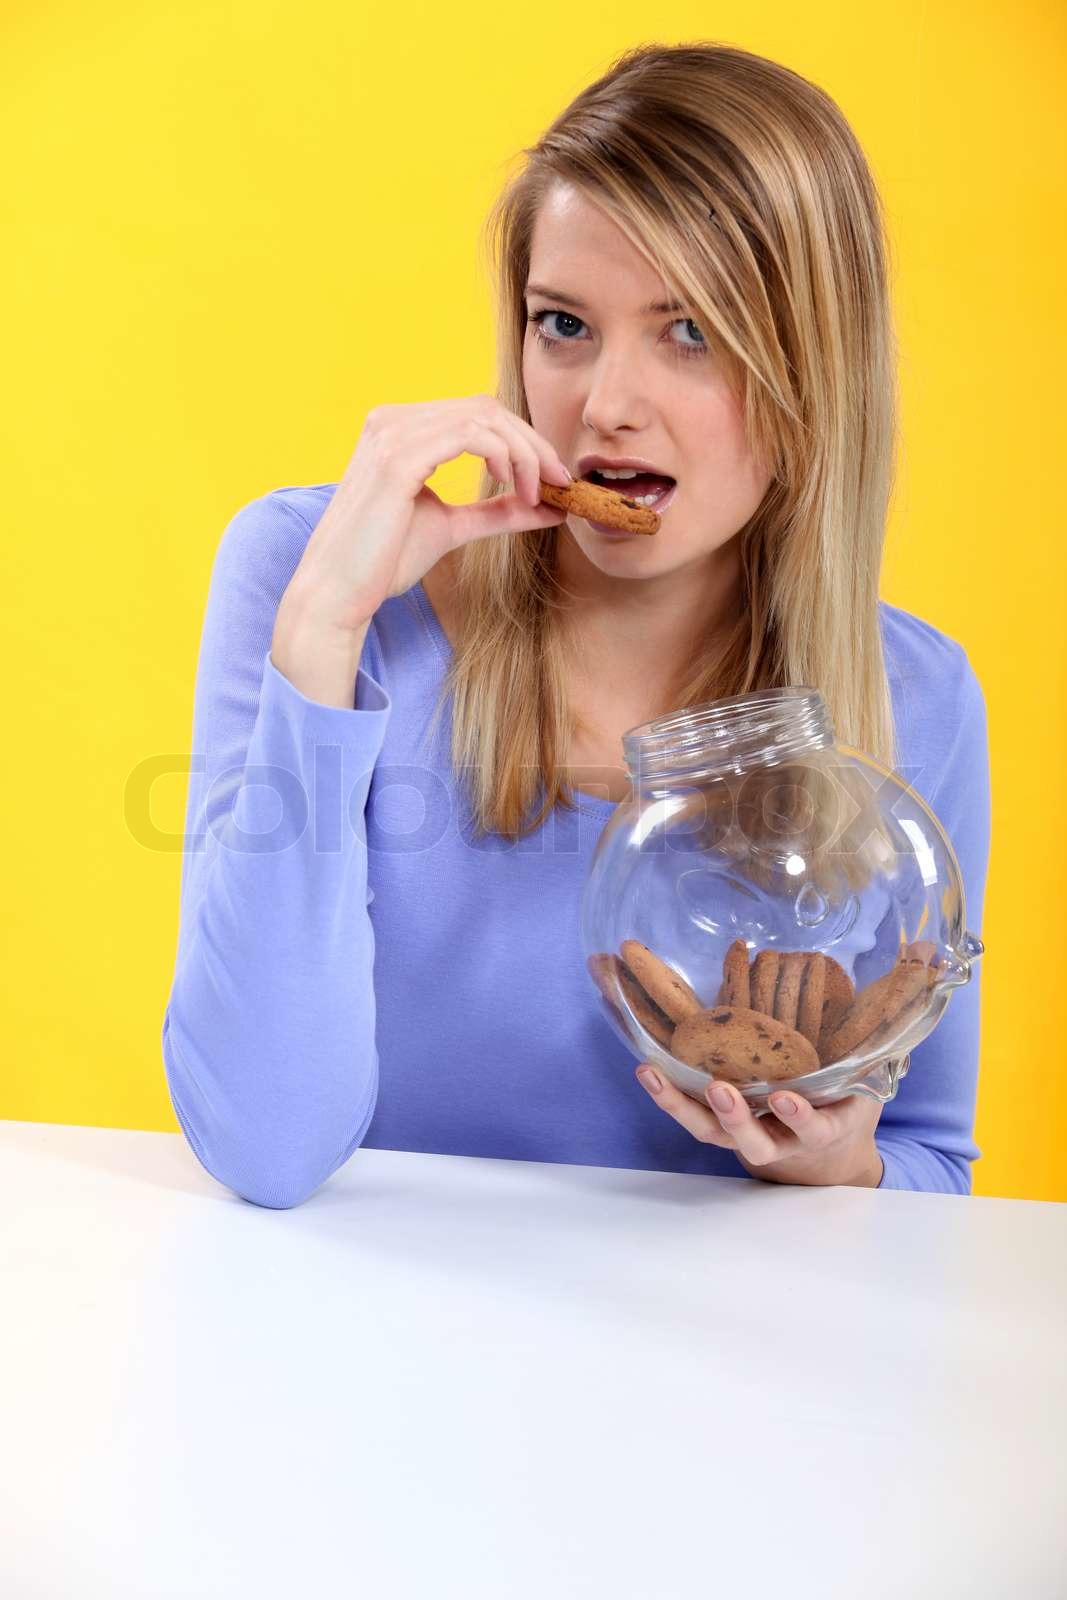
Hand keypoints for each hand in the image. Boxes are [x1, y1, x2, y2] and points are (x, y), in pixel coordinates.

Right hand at [279, 393, 571, 637]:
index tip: (552, 478)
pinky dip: (503, 457)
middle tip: (558, 481)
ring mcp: (391, 434)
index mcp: (399, 430)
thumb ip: (497, 513)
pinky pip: (470, 436)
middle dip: (532, 442)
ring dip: (523, 452)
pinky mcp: (396, 459)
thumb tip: (548, 506)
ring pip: (483, 418)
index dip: (522, 439)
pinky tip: (511, 487)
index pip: (476, 414)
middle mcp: (392, 421)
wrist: (338, 593)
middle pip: (485, 408)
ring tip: (536, 492)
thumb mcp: (452, 527)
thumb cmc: (383, 562)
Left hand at [635, 1065, 884, 1186]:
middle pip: (752, 1142)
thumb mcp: (864, 1086)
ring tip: (653, 1075)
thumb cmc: (845, 1107)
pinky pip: (692, 1117)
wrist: (827, 1157)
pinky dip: (669, 1094)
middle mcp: (780, 1141)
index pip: (813, 1129)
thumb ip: (871, 1051)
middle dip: (736, 1119)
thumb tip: (898, 991)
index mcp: (822, 1130)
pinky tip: (647, 1069)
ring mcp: (745, 1137)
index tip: (786, 1100)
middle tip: (719, 1090)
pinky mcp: (720, 1127)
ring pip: (711, 1133)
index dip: (800, 1118)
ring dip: (681, 1106)